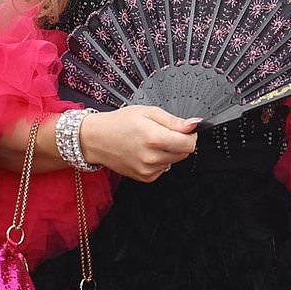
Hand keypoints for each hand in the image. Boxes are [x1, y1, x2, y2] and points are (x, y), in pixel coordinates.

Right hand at [78, 105, 198, 182]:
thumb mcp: (148, 112)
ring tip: (150, 142)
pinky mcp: (145, 177)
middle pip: (184, 153)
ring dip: (169, 152)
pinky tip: (145, 152)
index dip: (190, 135)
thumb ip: (174, 120)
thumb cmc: (119, 123)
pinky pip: (163, 169)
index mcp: (154, 138)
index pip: (189, 144)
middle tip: (162, 133)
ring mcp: (148, 170)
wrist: (97, 139)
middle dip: (179, 142)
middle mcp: (152, 157)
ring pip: (174, 161)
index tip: (183, 130)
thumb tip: (194, 124)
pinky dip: (159, 161)